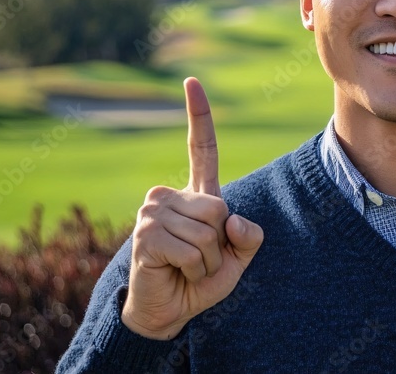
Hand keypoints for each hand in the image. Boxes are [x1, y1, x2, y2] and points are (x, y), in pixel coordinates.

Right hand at [121, 77, 263, 339]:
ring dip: (208, 260)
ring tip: (187, 268)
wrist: (168, 313)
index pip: (200, 148)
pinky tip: (176, 272)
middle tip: (200, 262)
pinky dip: (195, 269)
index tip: (192, 82)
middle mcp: (170, 196)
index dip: (199, 115)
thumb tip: (233, 218)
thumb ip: (249, 237)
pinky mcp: (146, 234)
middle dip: (221, 246)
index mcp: (196, 195)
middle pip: (220, 209)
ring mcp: (154, 211)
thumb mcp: (237, 259)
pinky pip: (193, 249)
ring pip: (208, 231)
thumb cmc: (200, 280)